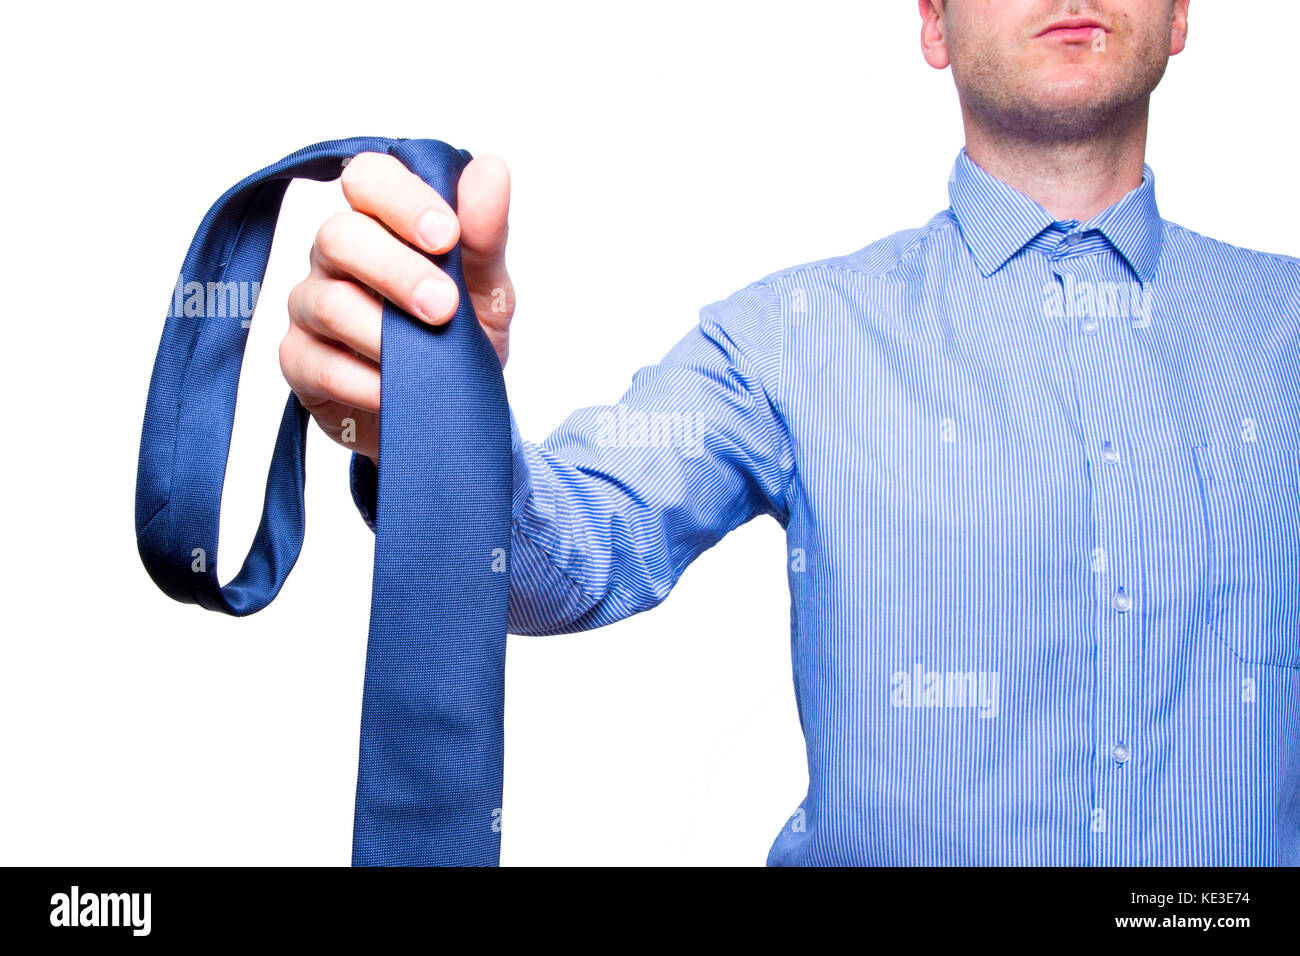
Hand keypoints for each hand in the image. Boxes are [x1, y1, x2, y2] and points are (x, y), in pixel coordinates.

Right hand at [280, 151, 513, 463]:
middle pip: (338, 236)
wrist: (447, 412)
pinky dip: (364, 381)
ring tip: (425, 359)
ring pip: (327, 302)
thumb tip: (491, 169)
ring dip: (382, 331)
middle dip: (396, 270)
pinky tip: (394, 392)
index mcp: (380, 221)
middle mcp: (336, 256)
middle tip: (444, 306)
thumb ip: (485, 235)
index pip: (369, 178)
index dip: (402, 199)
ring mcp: (311, 307)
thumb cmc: (459, 335)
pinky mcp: (300, 362)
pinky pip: (319, 365)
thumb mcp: (486, 287)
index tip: (446, 235)